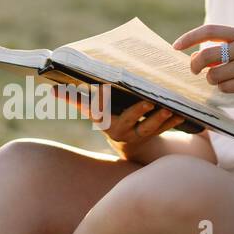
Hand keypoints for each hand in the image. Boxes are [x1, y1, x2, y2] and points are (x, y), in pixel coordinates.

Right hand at [55, 89, 183, 161]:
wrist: (127, 143)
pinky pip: (165, 129)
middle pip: (130, 120)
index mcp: (104, 121)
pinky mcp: (154, 136)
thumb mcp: (92, 112)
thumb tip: (53, 91)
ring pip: (150, 127)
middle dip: (139, 111)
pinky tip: (181, 111)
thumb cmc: (108, 118)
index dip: (103, 102)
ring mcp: (138, 135)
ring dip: (161, 118)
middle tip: (149, 101)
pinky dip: (173, 121)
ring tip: (170, 107)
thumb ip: (75, 100)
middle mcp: (120, 130)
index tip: (105, 90)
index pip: (101, 111)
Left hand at [172, 23, 233, 100]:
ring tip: (225, 77)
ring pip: (213, 75)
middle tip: (195, 70)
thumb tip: (195, 57)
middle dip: (195, 65)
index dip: (189, 38)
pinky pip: (224, 88)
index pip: (209, 31)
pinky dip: (224, 88)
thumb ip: (225, 47)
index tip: (176, 46)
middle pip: (207, 56)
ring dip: (213, 79)